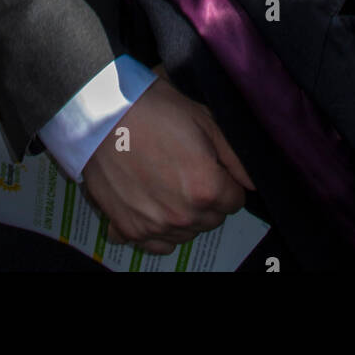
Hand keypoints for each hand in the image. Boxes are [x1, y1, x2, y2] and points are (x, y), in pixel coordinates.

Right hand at [81, 77, 253, 254]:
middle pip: (212, 219)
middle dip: (207, 197)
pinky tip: (153, 205)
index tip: (211, 165)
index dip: (225, 179)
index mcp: (206, 188)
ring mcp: (154, 226)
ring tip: (168, 182)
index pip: (236, 200)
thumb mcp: (202, 119)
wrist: (101, 115)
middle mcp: (183, 215)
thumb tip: (252, 183)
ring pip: (187, 232)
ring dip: (184, 213)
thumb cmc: (152, 110)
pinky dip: (159, 230)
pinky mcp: (129, 229)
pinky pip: (157, 245)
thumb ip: (234, 156)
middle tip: (187, 169)